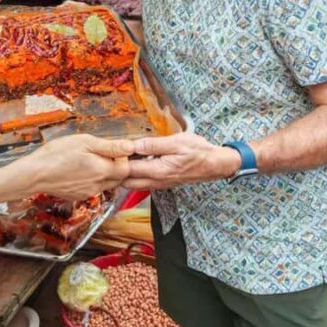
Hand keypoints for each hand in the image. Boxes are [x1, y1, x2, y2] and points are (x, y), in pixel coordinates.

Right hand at [18, 134, 132, 199]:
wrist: (34, 174)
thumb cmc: (56, 154)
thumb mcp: (85, 142)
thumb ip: (110, 146)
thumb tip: (131, 147)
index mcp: (102, 171)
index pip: (127, 168)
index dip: (122, 156)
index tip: (111, 148)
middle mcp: (98, 185)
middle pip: (119, 177)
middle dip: (115, 165)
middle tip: (100, 152)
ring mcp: (88, 192)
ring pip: (106, 183)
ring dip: (104, 172)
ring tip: (87, 160)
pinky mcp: (79, 196)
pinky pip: (93, 188)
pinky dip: (92, 179)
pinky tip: (79, 169)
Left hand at [124, 133, 240, 189]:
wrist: (215, 164)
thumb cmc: (198, 151)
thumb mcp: (176, 142)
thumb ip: (153, 145)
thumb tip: (134, 145)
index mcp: (158, 171)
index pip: (128, 170)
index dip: (117, 161)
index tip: (111, 150)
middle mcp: (156, 181)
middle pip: (126, 182)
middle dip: (117, 171)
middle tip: (114, 154)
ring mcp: (159, 184)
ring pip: (134, 184)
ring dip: (125, 174)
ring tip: (122, 157)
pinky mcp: (163, 183)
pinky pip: (143, 182)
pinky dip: (135, 175)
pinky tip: (136, 161)